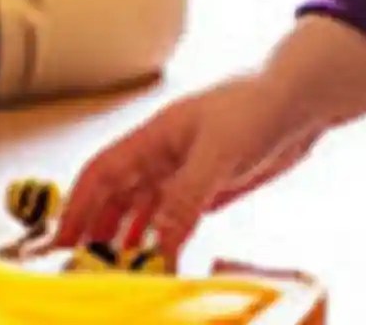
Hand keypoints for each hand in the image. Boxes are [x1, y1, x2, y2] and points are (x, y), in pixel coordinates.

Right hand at [50, 15, 365, 256]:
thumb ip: (186, 198)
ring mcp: (183, 172)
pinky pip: (174, 218)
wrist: (302, 100)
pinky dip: (161, 238)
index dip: (77, 205)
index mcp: (152, 138)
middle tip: (80, 260)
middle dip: (92, 226)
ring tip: (111, 265)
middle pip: (115, 195)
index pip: (101, 173)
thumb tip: (159, 241)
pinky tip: (156, 254)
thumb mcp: (218, 153)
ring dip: (124, 235)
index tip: (63, 236)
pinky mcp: (207, 187)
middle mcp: (162, 156)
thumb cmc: (257, 104)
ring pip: (141, 209)